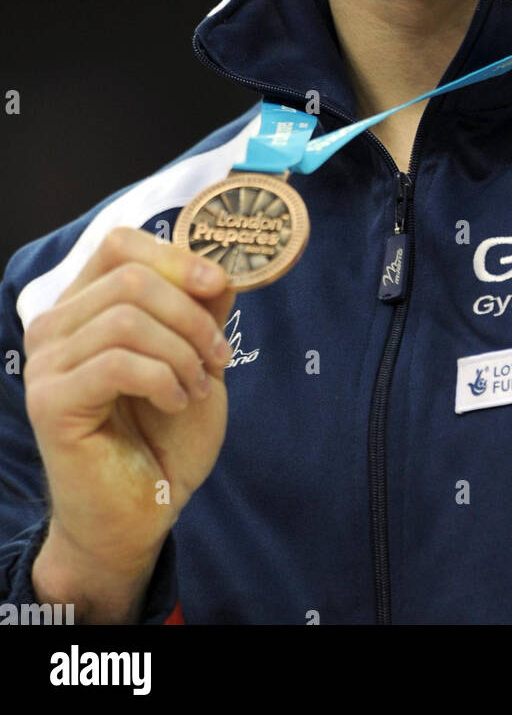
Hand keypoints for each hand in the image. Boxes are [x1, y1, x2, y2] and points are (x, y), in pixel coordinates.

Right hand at [25, 227, 233, 602]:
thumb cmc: (165, 434)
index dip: (174, 257)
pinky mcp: (49, 403)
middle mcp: (53, 328)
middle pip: (130, 278)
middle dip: (191, 314)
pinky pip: (117, 364)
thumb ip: (201, 308)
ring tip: (199, 386)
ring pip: (127, 319)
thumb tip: (219, 266)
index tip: (218, 286)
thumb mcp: (196, 356)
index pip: (119, 244)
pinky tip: (176, 402)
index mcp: (84, 306)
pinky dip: (163, 378)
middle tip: (220, 356)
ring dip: (182, 352)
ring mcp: (45, 365)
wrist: (143, 512)